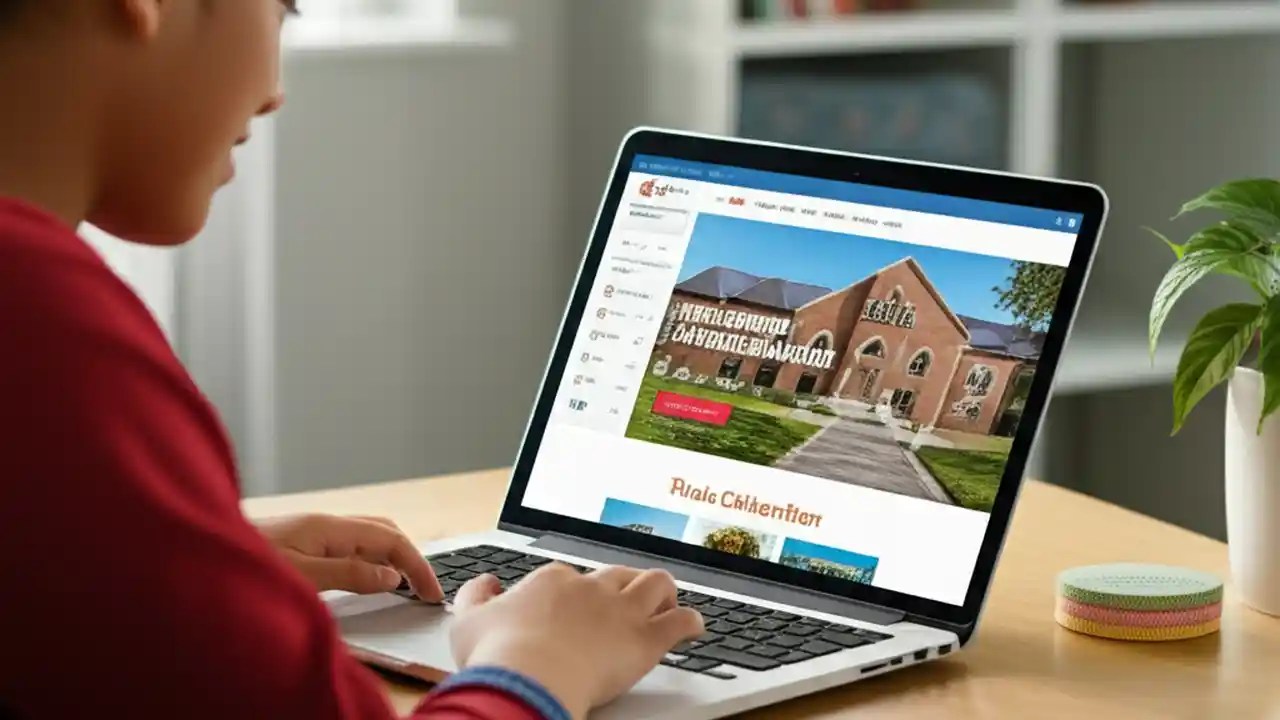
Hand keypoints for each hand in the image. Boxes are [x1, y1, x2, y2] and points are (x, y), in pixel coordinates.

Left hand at [256, 514, 442, 600]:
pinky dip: (371, 557)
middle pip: (385, 531)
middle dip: (412, 557)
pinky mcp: (302, 540)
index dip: (417, 565)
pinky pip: (350, 543)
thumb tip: (392, 574)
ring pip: (368, 535)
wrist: (196, 551)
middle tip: (425, 591)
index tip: (431, 594)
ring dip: (393, 555)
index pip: (391, 539)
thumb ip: (349, 574)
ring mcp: (313, 529)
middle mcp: (325, 522)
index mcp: (329, 527)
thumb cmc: (245, 563)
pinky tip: (367, 575)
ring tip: (405, 584)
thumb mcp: (302, 576)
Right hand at [449, 564, 703, 718]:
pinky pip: (679, 621)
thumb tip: (484, 584)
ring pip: (655, 583)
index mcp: (551, 581)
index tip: (575, 606)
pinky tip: (695, 627)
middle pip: (617, 575)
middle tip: (628, 600)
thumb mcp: (468, 621)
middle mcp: (590, 588)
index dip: (576, 593)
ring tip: (667, 600)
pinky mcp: (644, 639)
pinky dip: (691, 622)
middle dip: (624, 585)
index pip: (571, 578)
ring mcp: (620, 611)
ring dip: (664, 591)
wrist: (528, 677)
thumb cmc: (497, 654)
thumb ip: (475, 597)